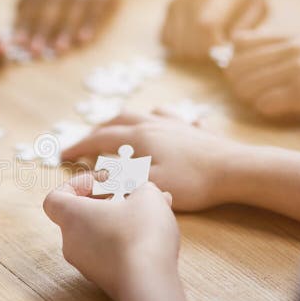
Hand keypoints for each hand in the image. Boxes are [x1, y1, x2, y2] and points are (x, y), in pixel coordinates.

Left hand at [44, 177, 177, 300]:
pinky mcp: (105, 281)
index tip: (104, 183)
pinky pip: (113, 254)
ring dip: (124, 221)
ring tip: (155, 212)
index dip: (77, 185)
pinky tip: (158, 236)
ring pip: (102, 235)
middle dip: (111, 202)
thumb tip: (143, 193)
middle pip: (83, 216)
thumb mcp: (147, 196)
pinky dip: (130, 242)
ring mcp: (87, 265)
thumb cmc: (139, 234)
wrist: (148, 285)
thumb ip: (141, 188)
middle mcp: (72, 243)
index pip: (56, 198)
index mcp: (72, 217)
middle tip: (135, 195)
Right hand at [61, 113, 242, 210]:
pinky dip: (156, 119)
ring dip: (122, 122)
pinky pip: (169, 118)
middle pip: (117, 121)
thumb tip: (94, 176)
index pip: (99, 140)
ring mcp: (174, 124)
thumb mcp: (150, 186)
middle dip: (96, 131)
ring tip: (116, 130)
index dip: (79, 147)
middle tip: (85, 145)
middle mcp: (152, 124)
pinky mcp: (192, 130)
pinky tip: (159, 122)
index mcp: (139, 137)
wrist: (237, 170)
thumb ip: (119, 181)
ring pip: (141, 115)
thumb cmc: (193, 181)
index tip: (63, 155)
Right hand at [162, 0, 265, 60]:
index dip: (213, 47)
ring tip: (205, 45)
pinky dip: (178, 46)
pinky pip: (165, 38)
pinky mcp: (170, 6)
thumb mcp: (258, 7)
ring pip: (176, 42)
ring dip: (191, 52)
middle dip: (203, 53)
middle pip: (190, 37)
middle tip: (215, 51)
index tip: (224, 52)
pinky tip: (193, 39)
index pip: (207, 25)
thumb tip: (228, 48)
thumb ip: (245, 28)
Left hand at [226, 31, 299, 127]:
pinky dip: (271, 113)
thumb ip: (281, 49)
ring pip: (245, 87)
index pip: (240, 43)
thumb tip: (235, 45)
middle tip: (264, 98)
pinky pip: (263, 104)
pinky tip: (289, 113)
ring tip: (278, 106)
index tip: (253, 79)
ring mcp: (299, 68)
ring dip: (255, 102)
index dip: (239, 65)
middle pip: (235, 68)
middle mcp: (294, 47)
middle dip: (242, 87)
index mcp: (295, 37)